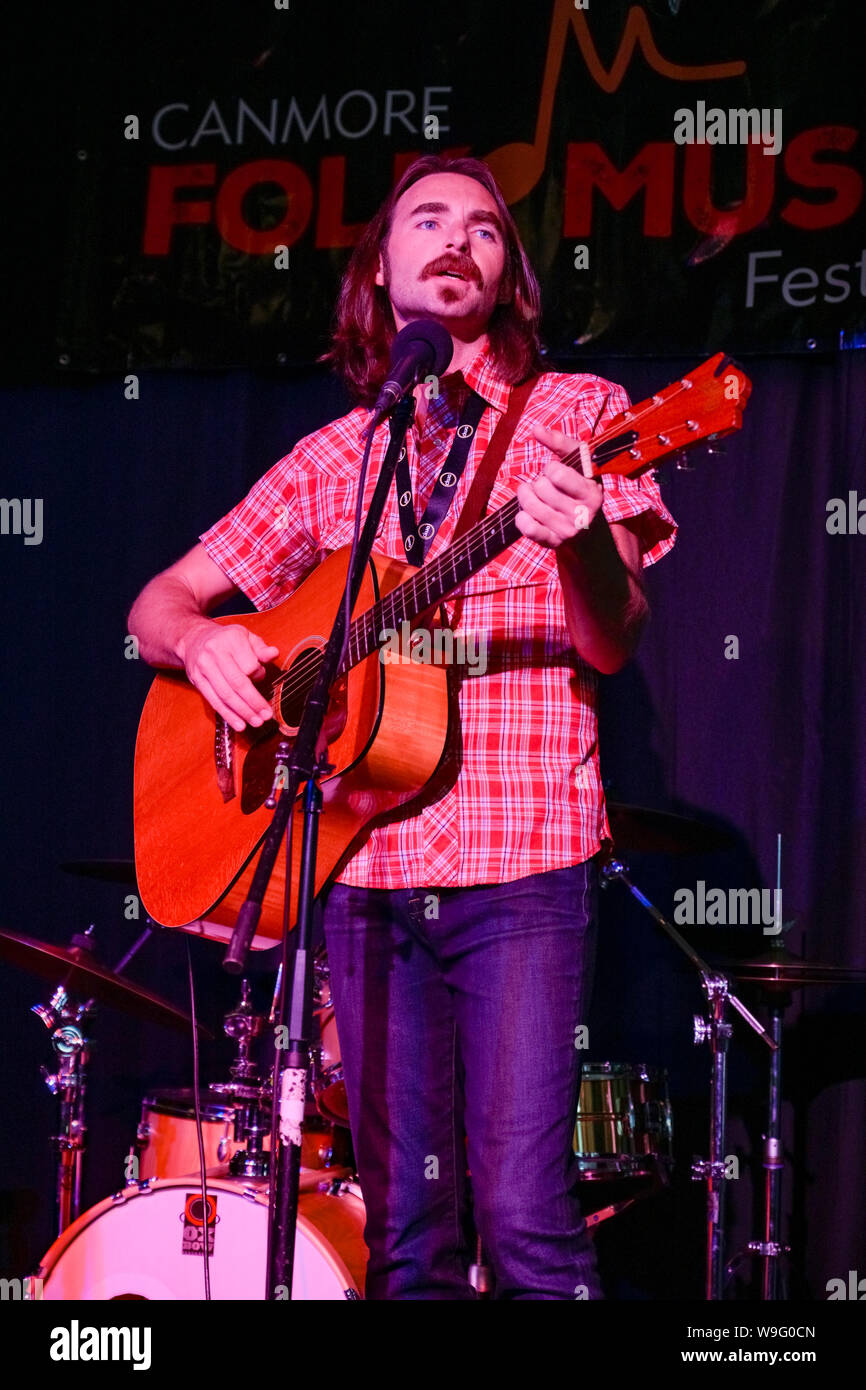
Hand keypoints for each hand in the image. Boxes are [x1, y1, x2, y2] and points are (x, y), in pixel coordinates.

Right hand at [178, 622, 279, 731]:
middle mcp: (215, 652)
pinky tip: (239, 724)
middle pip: (237, 683)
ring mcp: (204, 667)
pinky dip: (228, 715)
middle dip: (254, 702)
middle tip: (266, 715)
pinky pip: (214, 701)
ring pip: (225, 695)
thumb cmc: (226, 640)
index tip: (261, 678)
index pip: (249, 665)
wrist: (194, 639)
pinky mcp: (196, 680)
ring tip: (256, 722)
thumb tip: (274, 653)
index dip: (259, 675)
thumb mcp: (246, 637)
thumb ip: (261, 648)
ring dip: (242, 712)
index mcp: (231, 638)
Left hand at [515, 424, 603, 547]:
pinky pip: (528, 528)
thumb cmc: (579, 486)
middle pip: (541, 488)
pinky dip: (521, 518)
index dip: (550, 469)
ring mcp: (568, 531)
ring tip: (532, 494)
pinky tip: (526, 513)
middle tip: (544, 485)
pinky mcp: (553, 542)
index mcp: (592, 493)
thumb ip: (559, 443)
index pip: (557, 474)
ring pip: (530, 506)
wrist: (588, 526)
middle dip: (538, 482)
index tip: (555, 472)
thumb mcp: (578, 464)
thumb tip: (535, 428)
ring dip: (526, 496)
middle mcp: (582, 514)